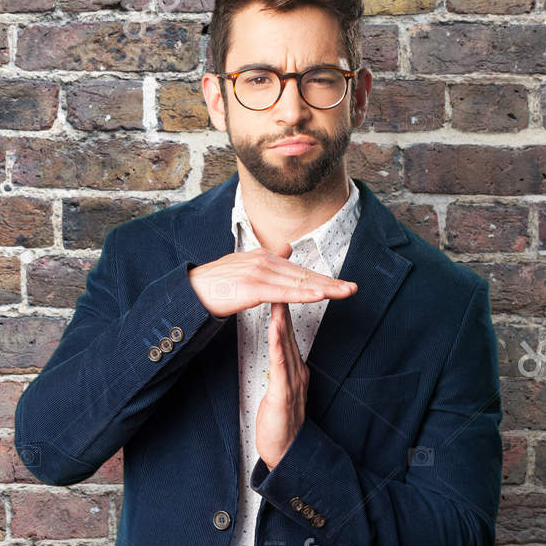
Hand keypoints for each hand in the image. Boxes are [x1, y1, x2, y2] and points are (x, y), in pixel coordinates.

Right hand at [189, 244, 356, 318]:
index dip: (323, 279)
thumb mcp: (246, 267)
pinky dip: (303, 295)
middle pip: (305, 275)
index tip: (342, 285)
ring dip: (324, 289)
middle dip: (331, 283)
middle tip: (354, 289)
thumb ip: (270, 260)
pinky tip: (319, 297)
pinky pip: (283, 293)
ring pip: (299, 283)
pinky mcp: (252, 287)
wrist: (192, 290)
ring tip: (344, 293)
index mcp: (266, 257)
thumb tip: (287, 249)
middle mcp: (265, 261)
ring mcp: (259, 273)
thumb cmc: (218, 284)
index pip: (300, 271)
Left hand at [254, 293, 306, 469]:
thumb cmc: (279, 426)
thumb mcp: (278, 393)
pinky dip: (278, 344)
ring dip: (283, 320)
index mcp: (295, 371)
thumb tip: (277, 357)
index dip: (283, 312)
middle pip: (290, 334)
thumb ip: (279, 374)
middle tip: (282, 283)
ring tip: (278, 297)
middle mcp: (297, 372)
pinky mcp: (284, 394)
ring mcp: (293, 382)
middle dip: (286, 307)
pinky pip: (281, 364)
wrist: (287, 454)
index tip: (277, 291)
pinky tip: (275, 329)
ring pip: (287, 345)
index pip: (288, 336)